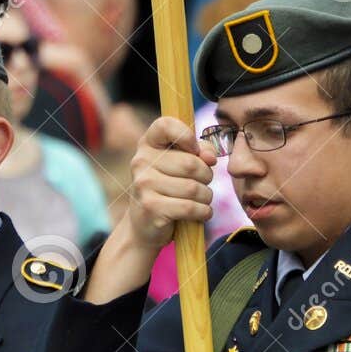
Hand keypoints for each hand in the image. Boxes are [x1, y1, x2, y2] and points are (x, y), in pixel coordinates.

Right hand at [120, 115, 215, 253]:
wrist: (146, 226)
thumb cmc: (170, 191)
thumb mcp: (182, 165)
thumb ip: (201, 151)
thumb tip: (210, 157)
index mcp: (148, 144)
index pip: (166, 124)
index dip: (187, 136)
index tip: (195, 150)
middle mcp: (141, 161)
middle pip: (192, 163)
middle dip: (206, 177)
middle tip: (202, 184)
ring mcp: (143, 184)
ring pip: (194, 188)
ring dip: (206, 197)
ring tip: (200, 201)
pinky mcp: (151, 207)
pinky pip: (191, 207)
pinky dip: (204, 212)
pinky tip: (201, 213)